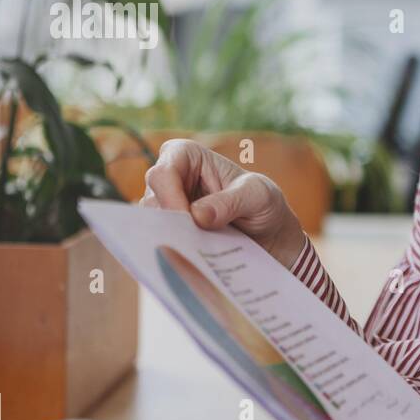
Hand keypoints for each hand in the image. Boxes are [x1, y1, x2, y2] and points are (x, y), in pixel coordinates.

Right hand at [141, 138, 305, 268]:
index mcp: (186, 155)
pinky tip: (192, 263)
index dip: (171, 198)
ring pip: (151, 227)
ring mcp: (164, 207)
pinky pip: (159, 245)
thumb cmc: (263, 204)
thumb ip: (230, 202)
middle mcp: (168, 179)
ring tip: (197, 255)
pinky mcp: (167, 232)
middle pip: (150, 203)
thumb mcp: (257, 197)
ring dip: (173, 242)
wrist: (269, 233)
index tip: (190, 221)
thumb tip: (197, 216)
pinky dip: (174, 254)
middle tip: (191, 244)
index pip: (163, 173)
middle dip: (170, 225)